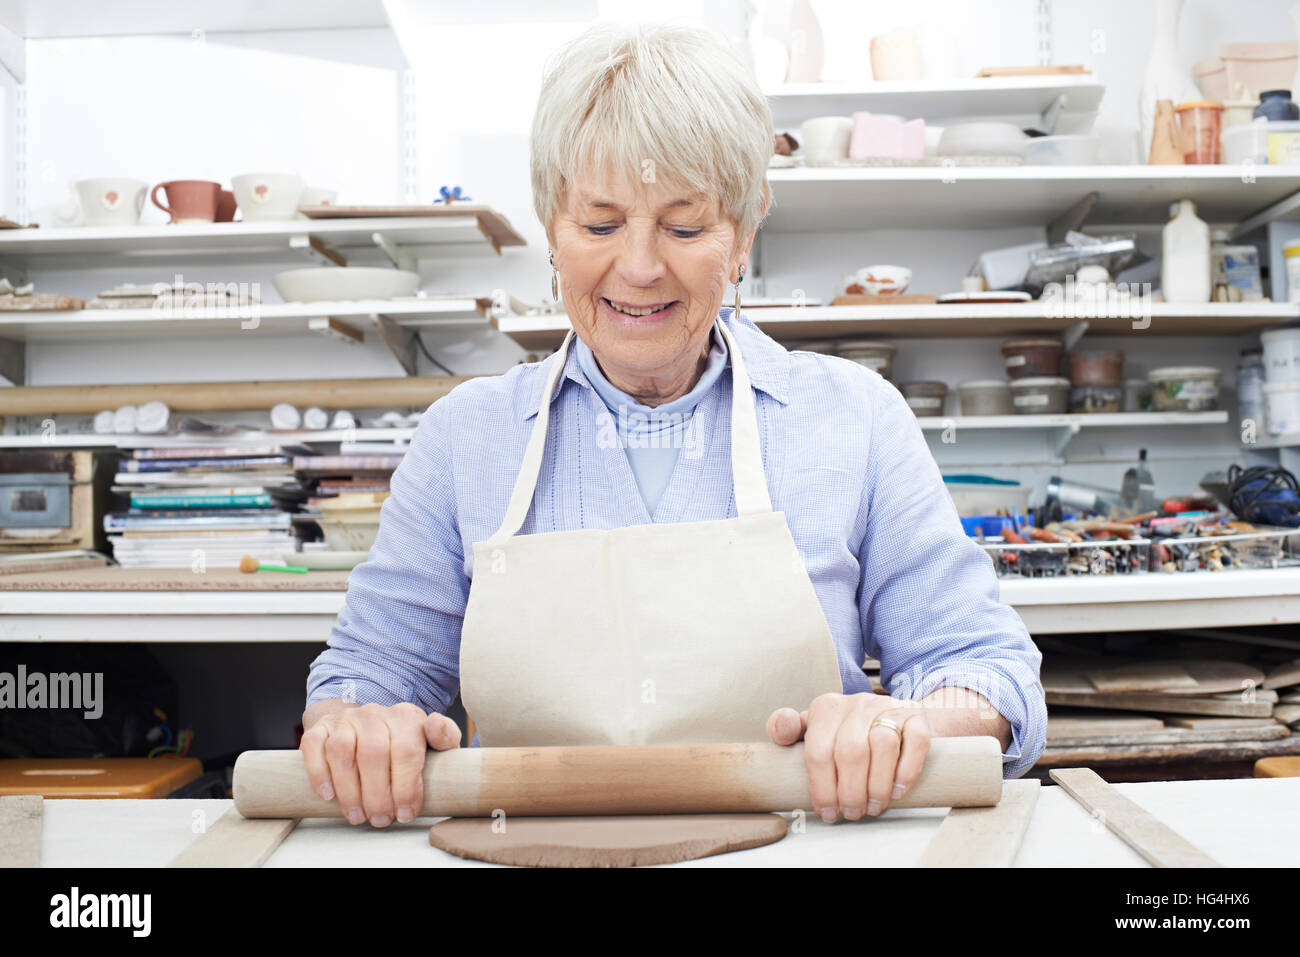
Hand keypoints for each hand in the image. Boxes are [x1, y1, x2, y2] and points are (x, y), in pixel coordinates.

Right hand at [300, 701, 460, 826]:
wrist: (364, 724)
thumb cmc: (401, 741)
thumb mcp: (430, 740)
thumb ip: (444, 736)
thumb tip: (439, 730)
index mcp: (405, 717)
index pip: (406, 750)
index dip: (406, 786)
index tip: (405, 812)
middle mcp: (374, 714)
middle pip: (373, 753)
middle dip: (377, 794)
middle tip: (380, 819)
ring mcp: (345, 719)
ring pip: (342, 751)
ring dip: (349, 790)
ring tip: (357, 815)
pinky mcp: (320, 728)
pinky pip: (314, 746)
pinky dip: (318, 773)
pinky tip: (328, 795)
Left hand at [767, 692, 931, 822]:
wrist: (897, 718)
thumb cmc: (848, 732)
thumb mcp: (816, 729)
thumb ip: (790, 730)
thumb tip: (779, 729)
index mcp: (826, 708)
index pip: (818, 750)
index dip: (821, 787)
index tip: (826, 811)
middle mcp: (857, 704)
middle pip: (850, 751)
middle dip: (849, 791)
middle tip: (852, 813)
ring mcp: (888, 709)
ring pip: (882, 745)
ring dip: (877, 785)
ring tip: (873, 807)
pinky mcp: (917, 718)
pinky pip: (915, 742)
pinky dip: (906, 771)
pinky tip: (897, 791)